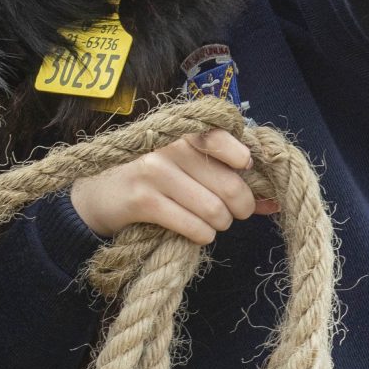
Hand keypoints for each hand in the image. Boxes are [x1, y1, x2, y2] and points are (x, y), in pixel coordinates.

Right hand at [68, 130, 276, 244]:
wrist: (95, 196)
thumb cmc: (149, 179)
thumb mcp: (183, 166)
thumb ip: (225, 175)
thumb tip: (273, 201)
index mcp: (181, 131)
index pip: (225, 138)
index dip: (244, 161)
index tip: (244, 173)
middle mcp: (169, 145)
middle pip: (230, 184)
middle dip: (240, 207)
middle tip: (233, 213)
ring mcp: (154, 170)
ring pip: (214, 210)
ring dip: (219, 225)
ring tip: (210, 223)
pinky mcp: (142, 199)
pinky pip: (193, 227)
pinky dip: (201, 236)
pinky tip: (195, 233)